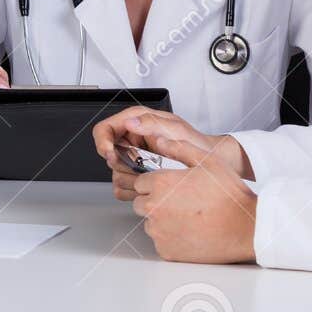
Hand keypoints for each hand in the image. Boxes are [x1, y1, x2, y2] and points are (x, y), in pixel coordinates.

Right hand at [92, 106, 246, 200]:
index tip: (112, 154)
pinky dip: (132, 190)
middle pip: (107, 154)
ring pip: (114, 172)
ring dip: (129, 177)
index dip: (103, 143)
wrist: (208, 162)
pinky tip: (149, 184)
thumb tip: (130, 122)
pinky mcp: (136, 176)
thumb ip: (150, 122)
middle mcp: (131, 139)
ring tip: (150, 174)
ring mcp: (133, 158)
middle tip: (140, 164)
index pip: (103, 130)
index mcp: (136, 121)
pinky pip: (121, 187)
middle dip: (122, 162)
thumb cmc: (194, 142)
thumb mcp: (174, 128)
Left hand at [129, 136, 257, 264]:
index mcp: (161, 184)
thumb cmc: (228, 194)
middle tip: (181, 201)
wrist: (245, 228)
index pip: (140, 182)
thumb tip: (160, 141)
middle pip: (141, 203)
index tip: (171, 186)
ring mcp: (159, 232)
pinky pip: (161, 242)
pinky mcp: (166, 251)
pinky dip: (171, 238)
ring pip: (150, 223)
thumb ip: (179, 148)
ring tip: (189, 217)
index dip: (155, 183)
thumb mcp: (207, 161)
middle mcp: (154, 209)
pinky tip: (191, 231)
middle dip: (155, 201)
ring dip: (162, 220)